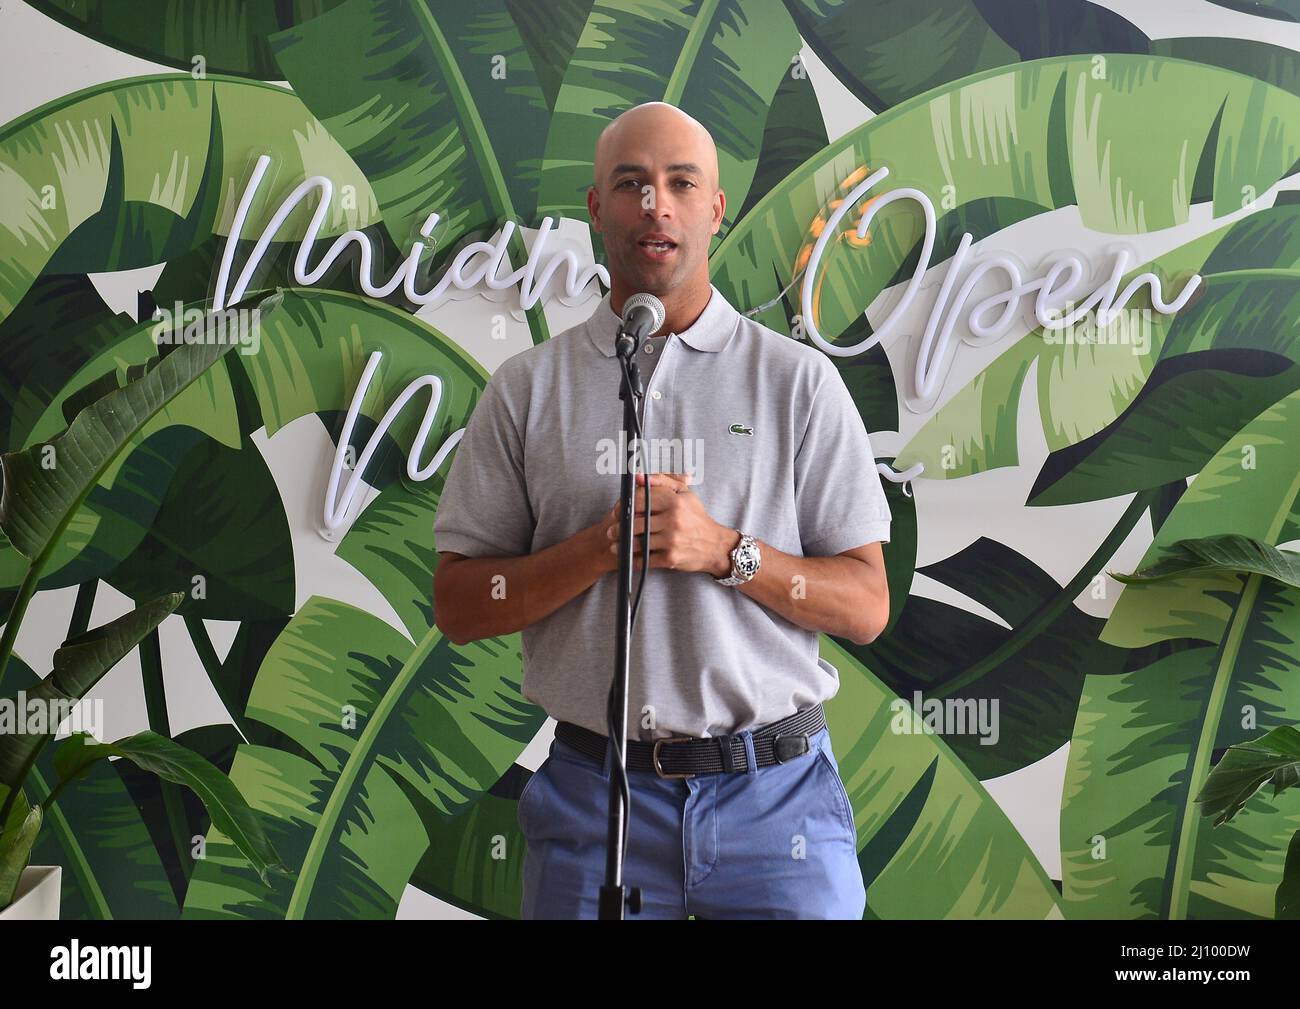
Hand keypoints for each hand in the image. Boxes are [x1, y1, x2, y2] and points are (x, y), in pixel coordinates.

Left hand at [603, 472, 738, 575]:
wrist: (714, 545)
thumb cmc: (696, 517)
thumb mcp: (683, 494)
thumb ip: (660, 481)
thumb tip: (637, 475)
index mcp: (674, 501)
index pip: (639, 500)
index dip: (624, 506)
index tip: (617, 511)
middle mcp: (673, 519)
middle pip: (635, 522)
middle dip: (619, 528)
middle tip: (612, 530)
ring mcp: (672, 540)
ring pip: (637, 542)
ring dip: (623, 544)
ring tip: (616, 544)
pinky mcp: (670, 558)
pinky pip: (644, 559)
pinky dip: (634, 560)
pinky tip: (629, 557)